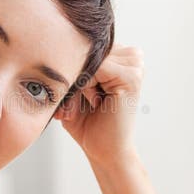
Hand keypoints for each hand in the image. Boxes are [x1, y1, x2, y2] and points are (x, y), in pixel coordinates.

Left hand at [55, 45, 143, 165]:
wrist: (103, 150)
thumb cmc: (87, 121)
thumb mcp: (75, 86)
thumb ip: (73, 65)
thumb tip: (58, 42)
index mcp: (121, 55)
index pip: (87, 44)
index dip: (74, 67)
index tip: (75, 92)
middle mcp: (132, 57)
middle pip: (89, 49)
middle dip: (77, 75)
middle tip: (83, 102)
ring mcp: (135, 65)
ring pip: (91, 58)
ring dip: (82, 82)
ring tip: (93, 102)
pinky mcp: (132, 77)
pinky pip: (96, 67)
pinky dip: (87, 86)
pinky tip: (96, 102)